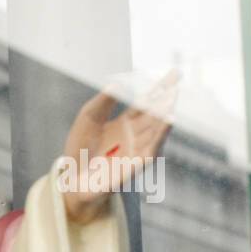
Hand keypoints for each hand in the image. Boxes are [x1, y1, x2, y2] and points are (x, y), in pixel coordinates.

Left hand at [61, 68, 179, 223]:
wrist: (73, 177)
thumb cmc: (79, 148)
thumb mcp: (88, 119)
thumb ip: (102, 102)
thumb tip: (117, 82)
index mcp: (125, 121)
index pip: (147, 101)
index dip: (160, 88)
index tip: (174, 74)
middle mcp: (135, 133)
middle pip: (155, 112)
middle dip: (166, 97)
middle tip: (177, 81)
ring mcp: (137, 147)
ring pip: (155, 127)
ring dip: (165, 112)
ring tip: (172, 95)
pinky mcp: (136, 163)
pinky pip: (151, 146)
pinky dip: (160, 133)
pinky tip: (167, 120)